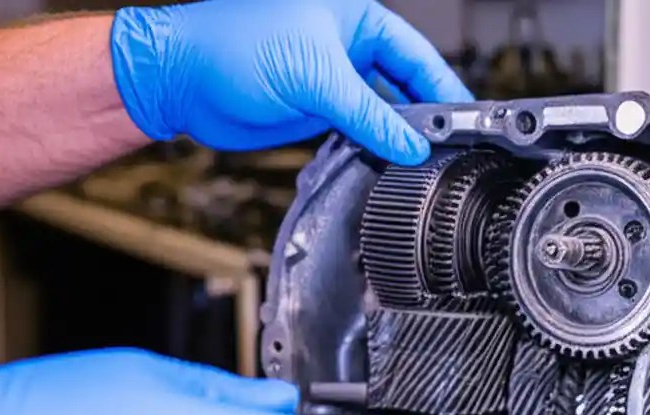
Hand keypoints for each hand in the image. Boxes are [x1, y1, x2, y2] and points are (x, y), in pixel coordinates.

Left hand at [110, 0, 473, 161]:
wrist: (182, 80)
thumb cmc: (233, 47)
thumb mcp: (316, 78)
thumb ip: (370, 115)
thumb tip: (410, 142)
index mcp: (356, 18)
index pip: (416, 56)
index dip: (443, 87)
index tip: (467, 119)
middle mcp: (349, 47)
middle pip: (405, 85)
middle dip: (427, 115)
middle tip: (453, 146)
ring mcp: (334, 80)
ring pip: (383, 113)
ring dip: (400, 136)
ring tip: (425, 160)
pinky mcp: (318, 112)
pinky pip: (358, 132)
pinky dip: (374, 148)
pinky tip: (389, 162)